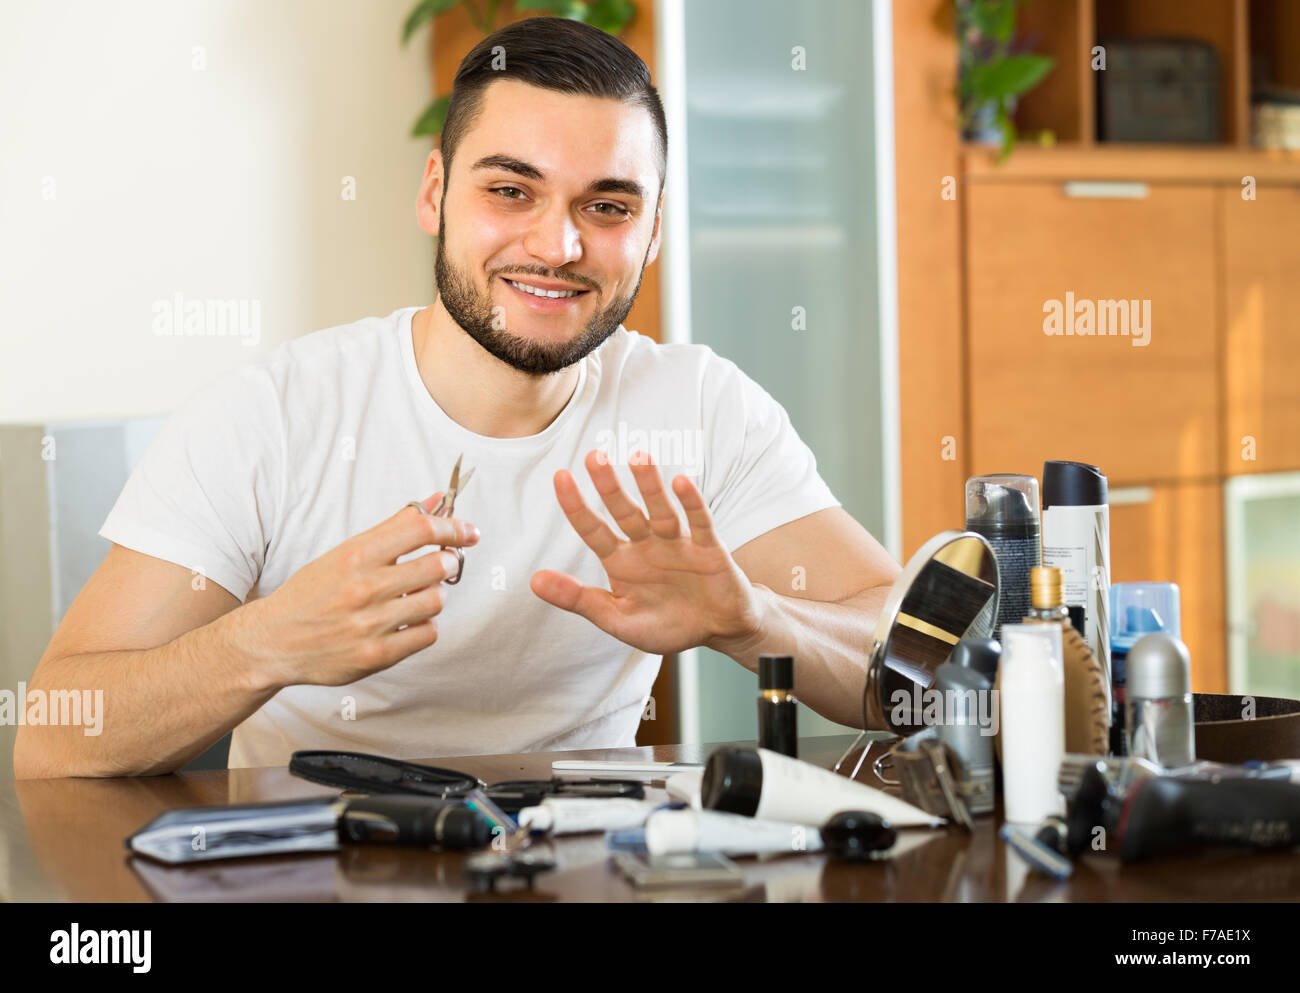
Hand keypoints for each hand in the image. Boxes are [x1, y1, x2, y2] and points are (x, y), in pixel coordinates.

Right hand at [232, 494, 479, 687]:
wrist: (273, 641)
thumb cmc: (312, 593)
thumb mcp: (346, 552)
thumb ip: (395, 527)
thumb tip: (437, 500)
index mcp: (356, 554)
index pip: (421, 529)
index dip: (454, 527)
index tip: (469, 532)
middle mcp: (365, 587)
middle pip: (437, 565)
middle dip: (448, 562)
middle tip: (443, 563)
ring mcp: (371, 623)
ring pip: (436, 600)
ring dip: (434, 596)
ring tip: (417, 595)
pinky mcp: (377, 655)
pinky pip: (428, 634)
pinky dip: (424, 626)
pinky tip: (407, 622)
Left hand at [530, 450, 765, 656]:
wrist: (718, 630)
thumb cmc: (667, 625)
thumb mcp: (618, 619)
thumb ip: (579, 600)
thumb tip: (534, 581)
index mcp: (621, 561)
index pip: (593, 529)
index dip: (576, 505)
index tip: (560, 476)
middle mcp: (646, 545)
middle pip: (624, 511)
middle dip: (610, 486)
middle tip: (594, 457)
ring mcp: (677, 544)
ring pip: (660, 510)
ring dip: (650, 485)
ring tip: (639, 457)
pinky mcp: (709, 549)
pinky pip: (699, 522)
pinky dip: (691, 503)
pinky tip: (682, 482)